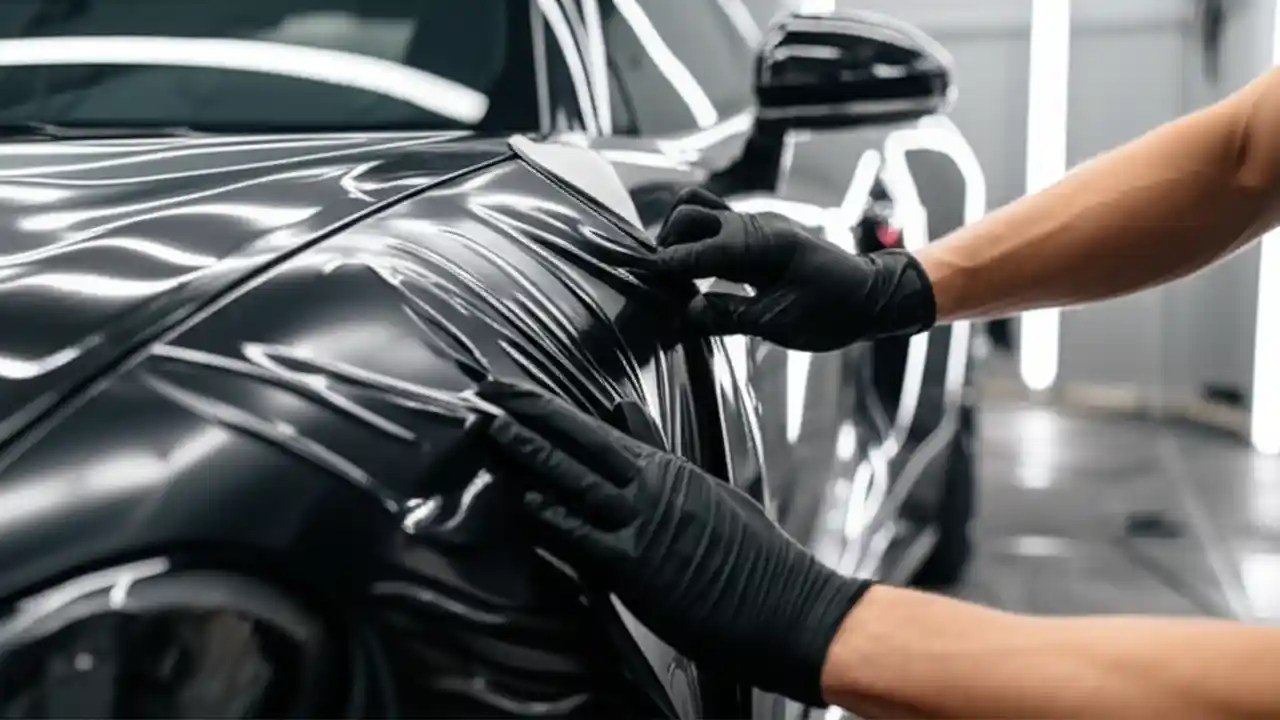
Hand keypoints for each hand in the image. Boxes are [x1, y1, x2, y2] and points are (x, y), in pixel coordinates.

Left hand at [478, 379, 869, 706]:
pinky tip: (526, 502)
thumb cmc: (749, 553)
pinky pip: (587, 540)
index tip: (509, 388)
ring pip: (575, 482)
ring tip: (489, 429)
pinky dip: (555, 520)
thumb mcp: (705, 490)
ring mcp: (643, 526)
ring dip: (530, 455)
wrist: (786, 606)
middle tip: (484, 390)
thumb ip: (657, 451)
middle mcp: (651, 489)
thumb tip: (622, 409)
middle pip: (578, 443)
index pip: (593, 428)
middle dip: (528, 415)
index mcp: (666, 470)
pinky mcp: (639, 569)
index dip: (546, 407)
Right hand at [654, 189, 936, 350]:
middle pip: (691, 213)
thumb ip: (728, 316)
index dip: (668, 263)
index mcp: (763, 246)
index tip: (641, 276)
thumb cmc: (834, 312)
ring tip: (674, 269)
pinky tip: (694, 268)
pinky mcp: (760, 234)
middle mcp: (757, 226)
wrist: (873, 297)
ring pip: (702, 209)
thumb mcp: (780, 324)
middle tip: (659, 277)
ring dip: (681, 233)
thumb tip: (685, 313)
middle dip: (669, 241)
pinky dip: (697, 238)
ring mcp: (759, 225)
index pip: (699, 250)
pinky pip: (717, 223)